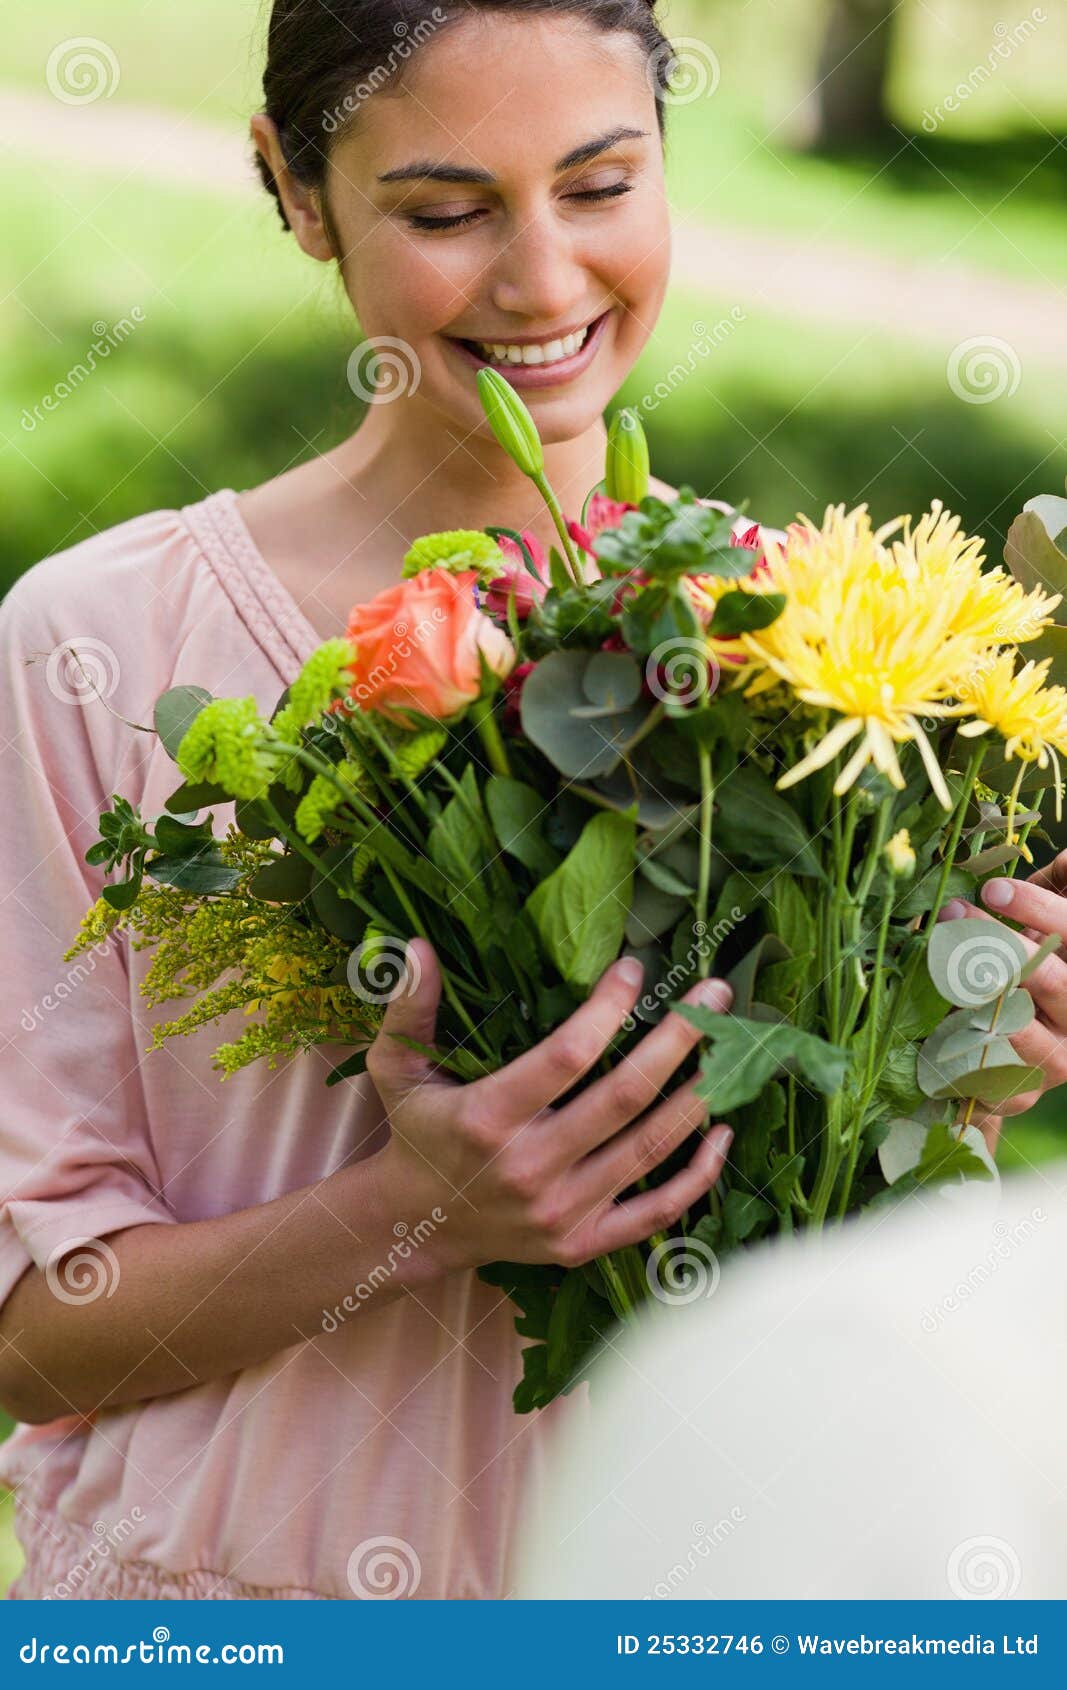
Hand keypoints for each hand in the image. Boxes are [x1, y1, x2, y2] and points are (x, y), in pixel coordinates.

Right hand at [364, 940, 733, 1274]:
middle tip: (715, 990)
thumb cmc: (418, 1133)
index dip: (608, 1009)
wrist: (419, 1227)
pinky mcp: (582, 1244)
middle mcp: (529, 1169)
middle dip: (679, 1038)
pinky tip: (724, 1132)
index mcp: (487, 1119)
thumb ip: (410, 1007)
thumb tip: (418, 947)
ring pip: (650, 1148)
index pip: (566, 1057)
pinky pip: (656, 1213)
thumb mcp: (398, 1068)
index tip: (635, 969)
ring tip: (733, 1047)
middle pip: (625, 1097)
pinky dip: (698, 1176)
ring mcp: (560, 1212)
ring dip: (700, 1095)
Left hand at [937, 848, 1066, 1138]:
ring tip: (939, 964)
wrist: (1017, 1051)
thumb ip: (1060, 890)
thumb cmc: (1032, 969)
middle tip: (952, 914)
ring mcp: (1055, 1060)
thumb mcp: (1049, 926)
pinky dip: (957, 1045)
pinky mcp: (1021, 1093)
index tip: (990, 890)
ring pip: (1018, 1028)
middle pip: (1050, 981)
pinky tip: (932, 1022)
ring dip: (972, 993)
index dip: (1037, 909)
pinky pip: (986, 1071)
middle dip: (998, 943)